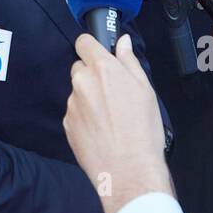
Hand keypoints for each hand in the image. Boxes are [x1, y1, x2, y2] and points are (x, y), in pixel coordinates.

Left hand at [64, 33, 171, 212]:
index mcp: (103, 70)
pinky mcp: (67, 124)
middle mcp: (83, 83)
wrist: (129, 170)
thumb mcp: (145, 90)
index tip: (98, 54)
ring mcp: (72, 104)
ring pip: (77, 91)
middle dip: (92, 75)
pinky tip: (100, 130)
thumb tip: (122, 42)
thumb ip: (129, 61)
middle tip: (111, 93)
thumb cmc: (143, 131)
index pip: (84, 42)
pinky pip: (74, 112)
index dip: (91, 47)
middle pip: (80, 67)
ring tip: (109, 117)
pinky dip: (84, 117)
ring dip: (88, 97)